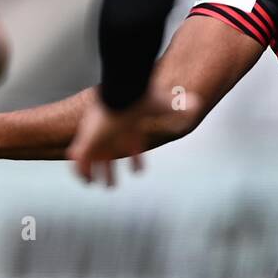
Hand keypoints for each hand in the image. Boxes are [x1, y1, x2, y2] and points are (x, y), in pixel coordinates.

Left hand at [67, 87, 198, 184]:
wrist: (121, 92)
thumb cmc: (142, 98)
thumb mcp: (166, 105)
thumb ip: (181, 107)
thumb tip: (198, 105)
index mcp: (130, 127)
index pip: (132, 144)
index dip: (135, 157)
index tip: (138, 171)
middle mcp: (113, 132)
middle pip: (110, 153)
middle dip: (110, 169)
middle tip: (112, 184)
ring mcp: (98, 137)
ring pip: (94, 158)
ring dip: (96, 172)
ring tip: (98, 185)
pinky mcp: (87, 141)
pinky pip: (79, 160)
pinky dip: (81, 171)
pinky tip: (86, 181)